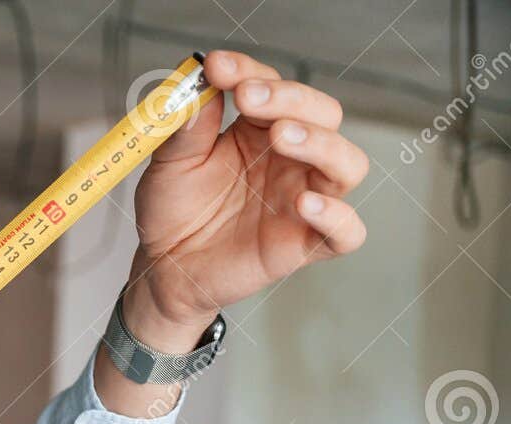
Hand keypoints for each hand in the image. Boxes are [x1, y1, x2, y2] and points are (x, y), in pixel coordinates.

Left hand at [125, 49, 370, 352]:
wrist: (164, 268)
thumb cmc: (172, 211)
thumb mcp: (170, 164)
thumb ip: (187, 128)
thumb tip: (200, 86)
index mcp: (259, 130)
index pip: (273, 88)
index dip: (249, 72)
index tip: (217, 68)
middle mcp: (291, 159)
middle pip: (323, 115)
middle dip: (290, 99)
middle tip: (248, 98)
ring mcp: (303, 198)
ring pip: (346, 164)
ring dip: (321, 143)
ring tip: (282, 137)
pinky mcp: (306, 244)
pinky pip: (346, 232)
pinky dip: (337, 217)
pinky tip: (306, 203)